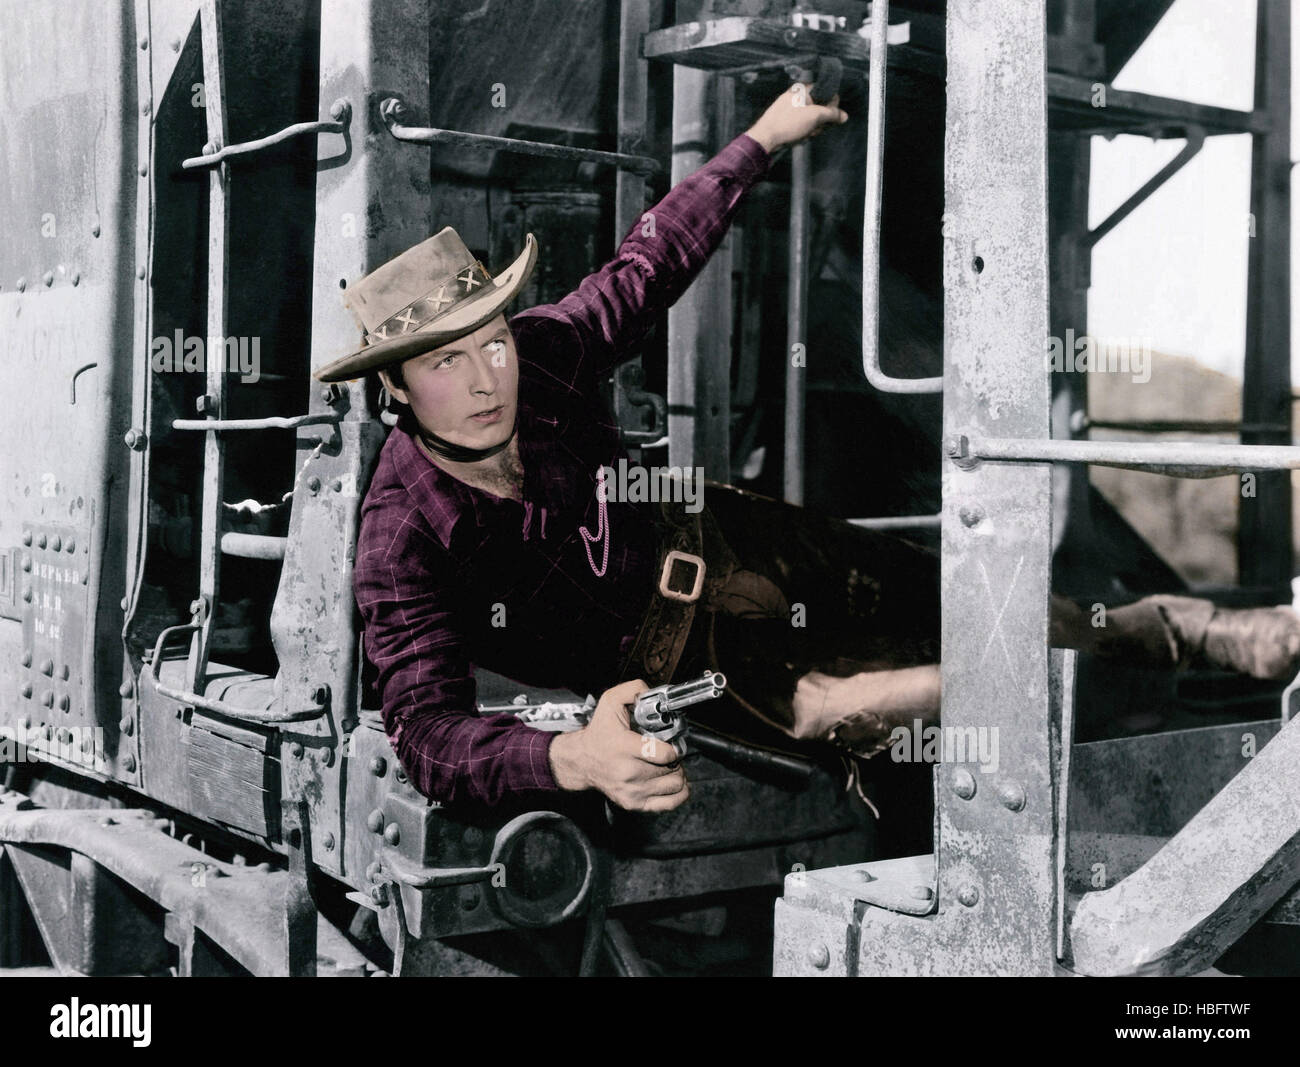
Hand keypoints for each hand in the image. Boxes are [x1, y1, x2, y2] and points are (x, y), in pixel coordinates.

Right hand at [548, 678, 689, 811]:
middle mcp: (628, 772)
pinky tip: (670, 780)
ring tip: (666, 766)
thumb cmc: (599, 733)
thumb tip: (655, 694)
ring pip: (675, 785)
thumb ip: (633, 690)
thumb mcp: (610, 702)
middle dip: (675, 759)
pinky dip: (677, 792)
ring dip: (676, 773)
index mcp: (624, 747)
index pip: (664, 754)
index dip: (674, 748)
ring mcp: (632, 791)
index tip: (671, 743)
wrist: (582, 761)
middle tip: (667, 753)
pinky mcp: (633, 803)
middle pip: (672, 769)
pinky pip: (670, 803)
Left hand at [745, 83, 848, 154]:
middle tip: (814, 129)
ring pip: (811, 118)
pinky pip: (801, 124)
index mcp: (802, 89)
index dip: (831, 106)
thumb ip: (832, 114)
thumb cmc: (788, 123)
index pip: (826, 92)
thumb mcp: (815, 117)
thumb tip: (844, 116)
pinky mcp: (785, 120)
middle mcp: (796, 96)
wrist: (764, 138)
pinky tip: (798, 138)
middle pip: (819, 107)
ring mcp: (790, 108)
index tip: (829, 118)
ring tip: (804, 134)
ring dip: (812, 129)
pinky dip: (803, 132)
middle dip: (820, 121)